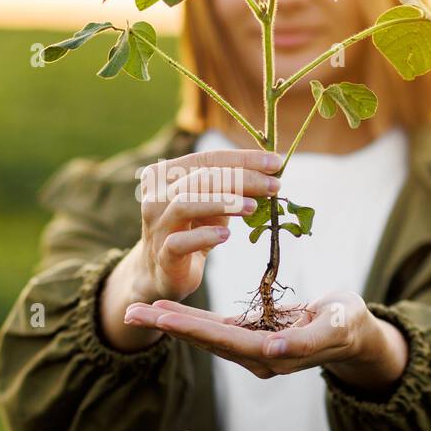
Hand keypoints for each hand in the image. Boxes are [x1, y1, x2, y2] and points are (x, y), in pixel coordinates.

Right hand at [99, 148, 283, 351]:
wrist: (164, 271)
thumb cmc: (192, 228)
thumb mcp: (212, 202)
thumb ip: (233, 186)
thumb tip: (273, 171)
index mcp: (164, 175)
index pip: (206, 159)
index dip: (243, 159)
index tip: (276, 163)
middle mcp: (154, 197)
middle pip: (198, 178)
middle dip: (241, 178)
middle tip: (274, 186)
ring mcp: (156, 227)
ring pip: (184, 204)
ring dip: (222, 202)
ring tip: (253, 207)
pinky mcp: (162, 256)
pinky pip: (179, 242)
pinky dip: (204, 236)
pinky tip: (225, 235)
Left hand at [123, 290, 407, 391]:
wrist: (354, 334)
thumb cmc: (349, 325)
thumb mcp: (336, 327)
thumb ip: (306, 341)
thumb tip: (274, 352)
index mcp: (273, 355)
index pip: (224, 340)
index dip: (193, 328)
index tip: (162, 317)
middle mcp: (255, 357)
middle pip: (204, 340)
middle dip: (167, 326)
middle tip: (130, 313)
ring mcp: (251, 350)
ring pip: (203, 336)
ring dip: (170, 323)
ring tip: (137, 310)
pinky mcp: (250, 337)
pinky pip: (213, 329)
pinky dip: (188, 320)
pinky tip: (166, 312)